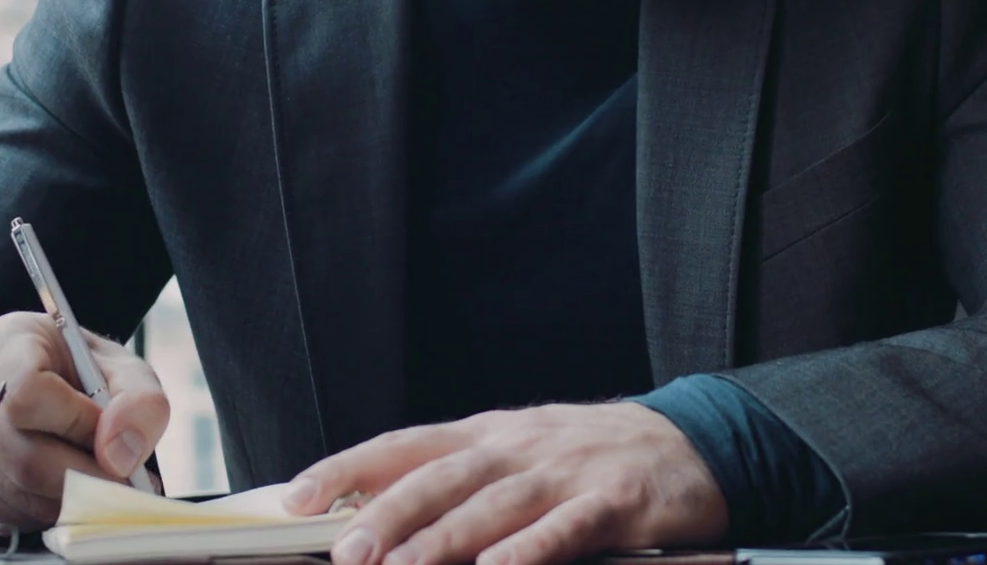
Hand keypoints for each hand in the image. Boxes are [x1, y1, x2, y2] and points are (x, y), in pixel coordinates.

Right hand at [0, 311, 168, 528]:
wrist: (39, 383)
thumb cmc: (82, 372)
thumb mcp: (124, 370)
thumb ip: (140, 402)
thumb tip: (120, 458)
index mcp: (2, 344)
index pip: (26, 393)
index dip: (77, 423)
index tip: (111, 434)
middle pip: (25, 457)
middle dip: (87, 477)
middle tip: (129, 484)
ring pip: (19, 493)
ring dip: (73, 500)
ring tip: (104, 483)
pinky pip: (9, 515)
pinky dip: (50, 512)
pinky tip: (70, 489)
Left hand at [283, 402, 726, 564]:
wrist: (691, 442)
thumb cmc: (587, 457)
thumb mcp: (517, 453)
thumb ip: (456, 480)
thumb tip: (375, 513)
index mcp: (485, 434)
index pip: (402, 446)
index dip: (347, 469)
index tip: (295, 498)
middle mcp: (516, 447)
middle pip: (439, 477)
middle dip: (387, 515)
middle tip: (346, 551)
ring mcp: (564, 473)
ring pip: (492, 506)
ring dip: (443, 541)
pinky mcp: (614, 503)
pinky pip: (565, 529)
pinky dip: (529, 550)